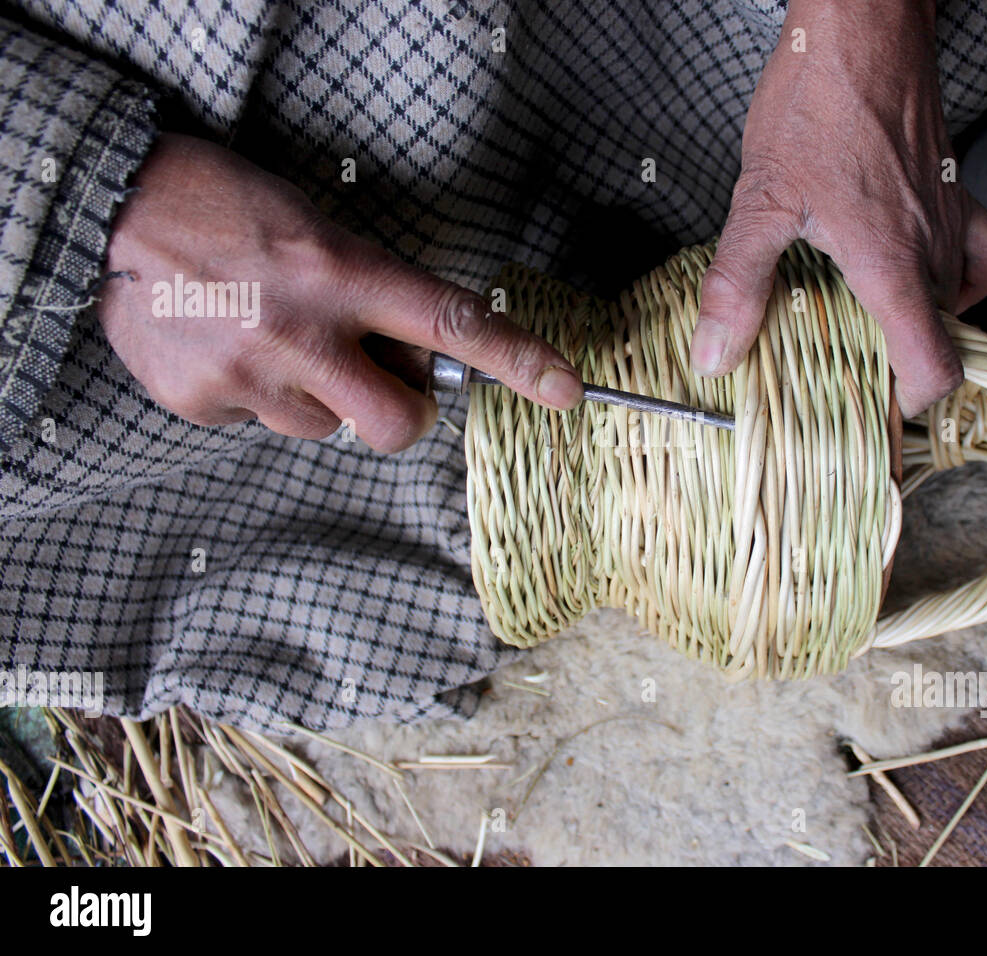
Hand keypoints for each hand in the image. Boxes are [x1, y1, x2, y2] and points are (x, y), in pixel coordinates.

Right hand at [96, 133, 582, 452]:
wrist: (114, 209)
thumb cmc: (232, 210)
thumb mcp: (321, 233)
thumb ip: (374, 299)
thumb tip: (422, 359)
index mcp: (341, 273)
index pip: (451, 322)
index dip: (516, 360)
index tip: (566, 389)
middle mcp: (301, 331)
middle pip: (396, 426)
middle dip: (402, 415)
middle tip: (380, 382)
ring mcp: (248, 374)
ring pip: (323, 429)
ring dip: (318, 397)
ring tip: (273, 338)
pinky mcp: (201, 404)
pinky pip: (258, 425)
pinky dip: (256, 396)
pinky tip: (228, 346)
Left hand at [690, 0, 986, 417]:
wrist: (862, 29)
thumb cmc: (815, 103)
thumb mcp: (759, 200)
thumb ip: (737, 283)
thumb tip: (714, 355)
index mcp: (890, 265)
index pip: (933, 367)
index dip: (908, 404)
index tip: (872, 412)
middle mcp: (932, 251)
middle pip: (938, 343)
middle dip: (897, 368)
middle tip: (846, 369)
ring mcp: (952, 220)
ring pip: (953, 303)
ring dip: (917, 327)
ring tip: (867, 329)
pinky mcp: (958, 191)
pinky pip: (982, 256)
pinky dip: (961, 281)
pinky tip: (925, 280)